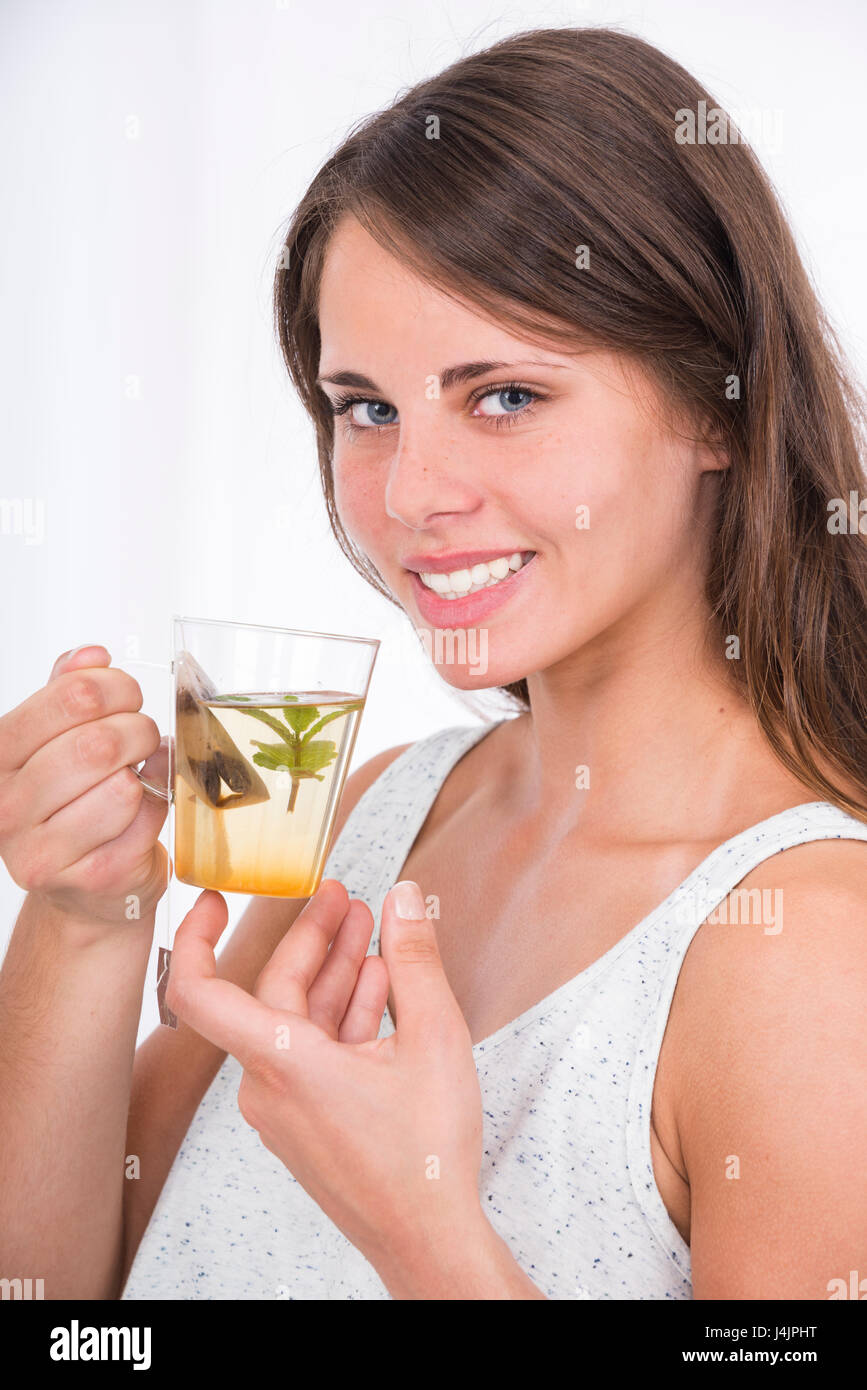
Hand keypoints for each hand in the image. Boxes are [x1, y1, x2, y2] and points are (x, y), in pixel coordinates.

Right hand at [0, 645, 168, 927]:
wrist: (84, 885)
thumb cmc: (74, 803)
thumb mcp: (59, 739)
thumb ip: (68, 690)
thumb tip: (90, 655)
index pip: (69, 696)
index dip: (115, 688)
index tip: (128, 697)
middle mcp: (6, 807)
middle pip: (99, 743)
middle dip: (138, 731)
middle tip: (142, 737)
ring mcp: (42, 849)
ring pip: (122, 788)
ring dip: (146, 774)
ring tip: (137, 778)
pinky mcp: (88, 879)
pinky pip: (145, 822)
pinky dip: (156, 810)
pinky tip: (140, 814)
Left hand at [165, 877, 486, 1279]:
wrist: (429, 1238)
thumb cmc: (426, 1157)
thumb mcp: (435, 1036)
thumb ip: (416, 958)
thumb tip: (405, 899)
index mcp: (284, 1063)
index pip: (199, 992)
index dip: (196, 937)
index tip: (213, 900)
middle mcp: (270, 1087)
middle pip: (274, 993)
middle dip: (311, 941)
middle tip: (341, 901)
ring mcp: (286, 1108)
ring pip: (297, 1023)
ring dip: (333, 976)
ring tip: (371, 935)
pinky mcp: (306, 1123)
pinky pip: (310, 1054)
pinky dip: (340, 1018)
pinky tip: (377, 990)